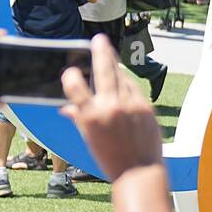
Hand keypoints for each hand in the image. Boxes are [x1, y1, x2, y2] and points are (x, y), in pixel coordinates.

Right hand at [60, 35, 162, 180]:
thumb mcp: (89, 139)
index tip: (70, 71)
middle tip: (99, 40)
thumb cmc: (110, 158)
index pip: (75, 86)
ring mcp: (131, 106)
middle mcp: (111, 108)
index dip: (71, 76)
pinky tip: (123, 80)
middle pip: (104, 71)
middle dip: (101, 52)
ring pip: (122, 78)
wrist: (139, 171)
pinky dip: (127, 84)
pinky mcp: (146, 108)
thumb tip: (65, 108)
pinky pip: (134, 89)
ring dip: (115, 67)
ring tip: (110, 57)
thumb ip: (78, 118)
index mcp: (91, 117)